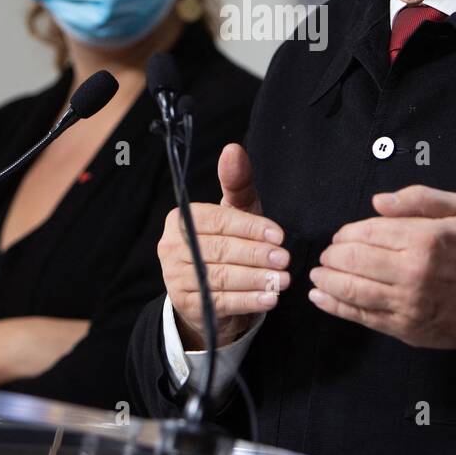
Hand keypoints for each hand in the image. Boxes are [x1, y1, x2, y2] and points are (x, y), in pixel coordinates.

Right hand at [158, 143, 290, 349]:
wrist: (210, 292)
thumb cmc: (228, 243)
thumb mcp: (235, 212)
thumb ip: (237, 182)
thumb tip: (232, 149)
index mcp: (180, 219)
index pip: (217, 221)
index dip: (249, 228)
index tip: (278, 235)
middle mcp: (170, 247)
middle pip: (219, 249)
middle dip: (256, 254)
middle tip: (285, 259)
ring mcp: (175, 278)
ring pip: (221, 276)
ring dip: (255, 279)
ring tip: (282, 279)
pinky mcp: (186, 305)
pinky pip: (220, 302)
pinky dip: (248, 300)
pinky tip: (270, 298)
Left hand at [308, 186, 455, 349]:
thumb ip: (420, 198)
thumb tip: (378, 202)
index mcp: (425, 240)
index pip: (367, 232)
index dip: (347, 233)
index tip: (343, 235)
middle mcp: (413, 272)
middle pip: (353, 260)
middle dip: (332, 255)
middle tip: (328, 254)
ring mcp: (408, 304)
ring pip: (351, 289)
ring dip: (326, 280)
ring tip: (318, 274)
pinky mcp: (406, 328)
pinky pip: (361, 316)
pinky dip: (335, 306)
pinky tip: (321, 298)